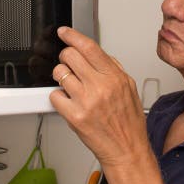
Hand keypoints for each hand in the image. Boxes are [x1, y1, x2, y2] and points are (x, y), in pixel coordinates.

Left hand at [49, 26, 149, 167]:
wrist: (127, 150)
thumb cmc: (129, 123)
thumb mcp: (129, 88)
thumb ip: (113, 69)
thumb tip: (98, 55)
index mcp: (115, 77)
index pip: (89, 47)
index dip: (73, 36)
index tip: (64, 32)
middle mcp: (100, 87)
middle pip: (70, 56)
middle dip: (66, 57)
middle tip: (69, 64)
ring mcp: (86, 101)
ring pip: (59, 74)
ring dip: (61, 76)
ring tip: (70, 85)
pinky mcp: (74, 116)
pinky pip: (55, 95)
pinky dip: (58, 97)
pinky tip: (69, 102)